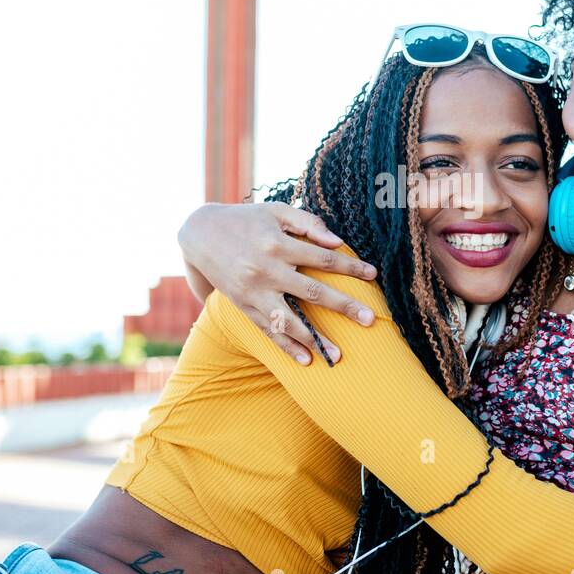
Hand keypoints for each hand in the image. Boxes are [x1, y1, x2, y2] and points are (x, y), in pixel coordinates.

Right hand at [177, 202, 378, 364]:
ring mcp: (253, 291)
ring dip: (314, 340)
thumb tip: (338, 242)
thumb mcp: (276, 210)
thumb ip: (308, 223)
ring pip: (289, 320)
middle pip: (312, 292)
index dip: (350, 267)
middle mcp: (266, 270)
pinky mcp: (242, 306)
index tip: (373, 275)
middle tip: (369, 320)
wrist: (199, 233)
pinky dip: (286, 347)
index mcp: (278, 244)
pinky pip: (267, 330)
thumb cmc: (246, 219)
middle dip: (343, 307)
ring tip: (338, 356)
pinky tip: (305, 362)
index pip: (324, 259)